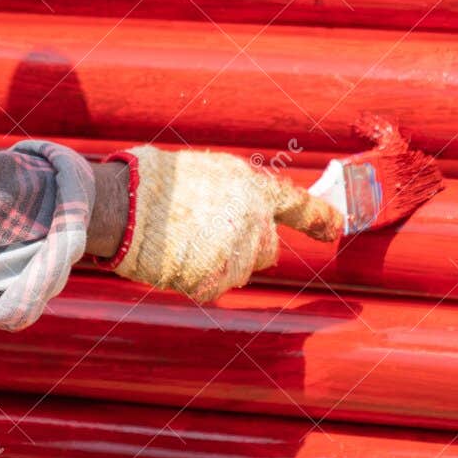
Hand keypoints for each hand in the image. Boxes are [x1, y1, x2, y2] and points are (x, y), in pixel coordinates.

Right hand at [98, 147, 342, 302]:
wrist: (123, 205)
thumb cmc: (154, 182)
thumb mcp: (207, 171)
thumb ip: (238, 194)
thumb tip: (251, 213)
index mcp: (251, 187)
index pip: (299, 205)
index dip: (321, 218)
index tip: (335, 227)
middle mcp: (252, 220)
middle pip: (267, 249)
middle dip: (246, 247)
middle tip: (208, 234)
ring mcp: (235, 253)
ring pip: (239, 269)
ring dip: (217, 262)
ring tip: (181, 239)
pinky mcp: (214, 279)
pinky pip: (211, 286)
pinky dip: (194, 277)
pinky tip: (173, 256)